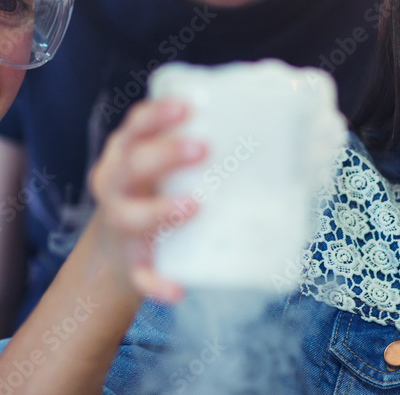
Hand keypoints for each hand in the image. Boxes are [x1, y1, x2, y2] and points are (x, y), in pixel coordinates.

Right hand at [88, 98, 205, 302]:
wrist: (115, 250)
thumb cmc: (157, 192)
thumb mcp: (164, 164)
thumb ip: (198, 149)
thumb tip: (284, 137)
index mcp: (126, 153)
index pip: (136, 126)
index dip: (157, 115)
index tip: (186, 107)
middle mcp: (117, 185)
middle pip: (132, 164)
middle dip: (165, 154)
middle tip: (202, 149)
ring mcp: (120, 224)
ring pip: (129, 216)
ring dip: (160, 211)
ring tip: (193, 207)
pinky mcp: (130, 262)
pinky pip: (140, 273)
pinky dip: (155, 282)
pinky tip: (176, 291)